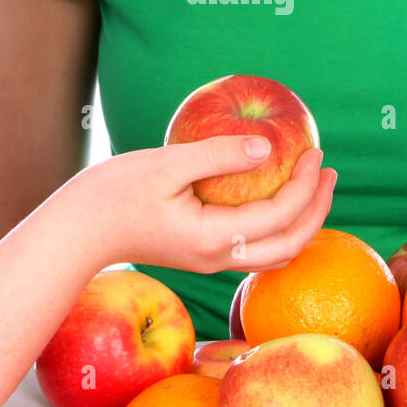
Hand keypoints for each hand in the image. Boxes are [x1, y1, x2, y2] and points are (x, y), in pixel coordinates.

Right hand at [72, 136, 335, 273]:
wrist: (77, 231)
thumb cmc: (113, 193)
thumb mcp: (166, 164)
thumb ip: (217, 155)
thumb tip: (266, 147)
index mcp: (214, 238)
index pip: (280, 216)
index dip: (306, 185)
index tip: (316, 152)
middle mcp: (217, 256)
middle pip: (289, 245)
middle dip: (317, 209)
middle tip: (329, 171)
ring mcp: (209, 259)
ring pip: (274, 251)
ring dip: (301, 220)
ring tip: (313, 185)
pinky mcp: (200, 252)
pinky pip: (253, 244)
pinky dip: (277, 223)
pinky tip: (274, 194)